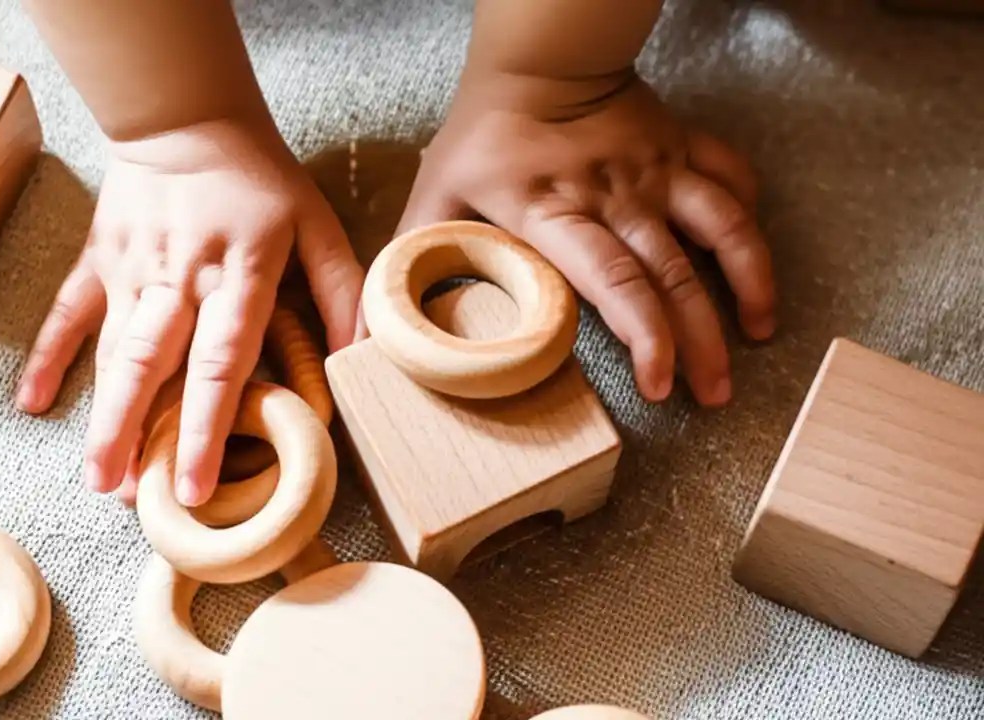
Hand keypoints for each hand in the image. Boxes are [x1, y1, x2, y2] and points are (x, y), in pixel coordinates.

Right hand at [15, 119, 362, 504]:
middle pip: (154, 366)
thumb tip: (357, 357)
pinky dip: (46, 354)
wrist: (185, 116)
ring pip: (112, 350)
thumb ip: (340, 289)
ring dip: (101, 415)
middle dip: (137, 436)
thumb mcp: (316, 224)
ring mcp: (132, 268)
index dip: (207, 427)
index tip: (197, 486)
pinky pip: (67, 310)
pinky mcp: (98, 257)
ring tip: (96, 478)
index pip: (221, 362)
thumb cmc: (260, 180)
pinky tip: (30, 402)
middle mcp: (181, 277)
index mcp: (240, 272)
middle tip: (127, 501)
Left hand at [399, 75, 774, 405]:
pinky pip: (732, 182)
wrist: (539, 57)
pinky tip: (754, 268)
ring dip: (747, 287)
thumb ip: (409, 263)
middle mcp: (616, 197)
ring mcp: (658, 170)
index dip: (645, 337)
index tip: (660, 385)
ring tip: (757, 337)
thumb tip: (370, 333)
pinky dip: (749, 225)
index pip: (612, 281)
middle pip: (673, 276)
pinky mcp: (683, 147)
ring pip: (721, 232)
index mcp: (554, 213)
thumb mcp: (435, 197)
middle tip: (714, 394)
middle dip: (701, 342)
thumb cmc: (482, 134)